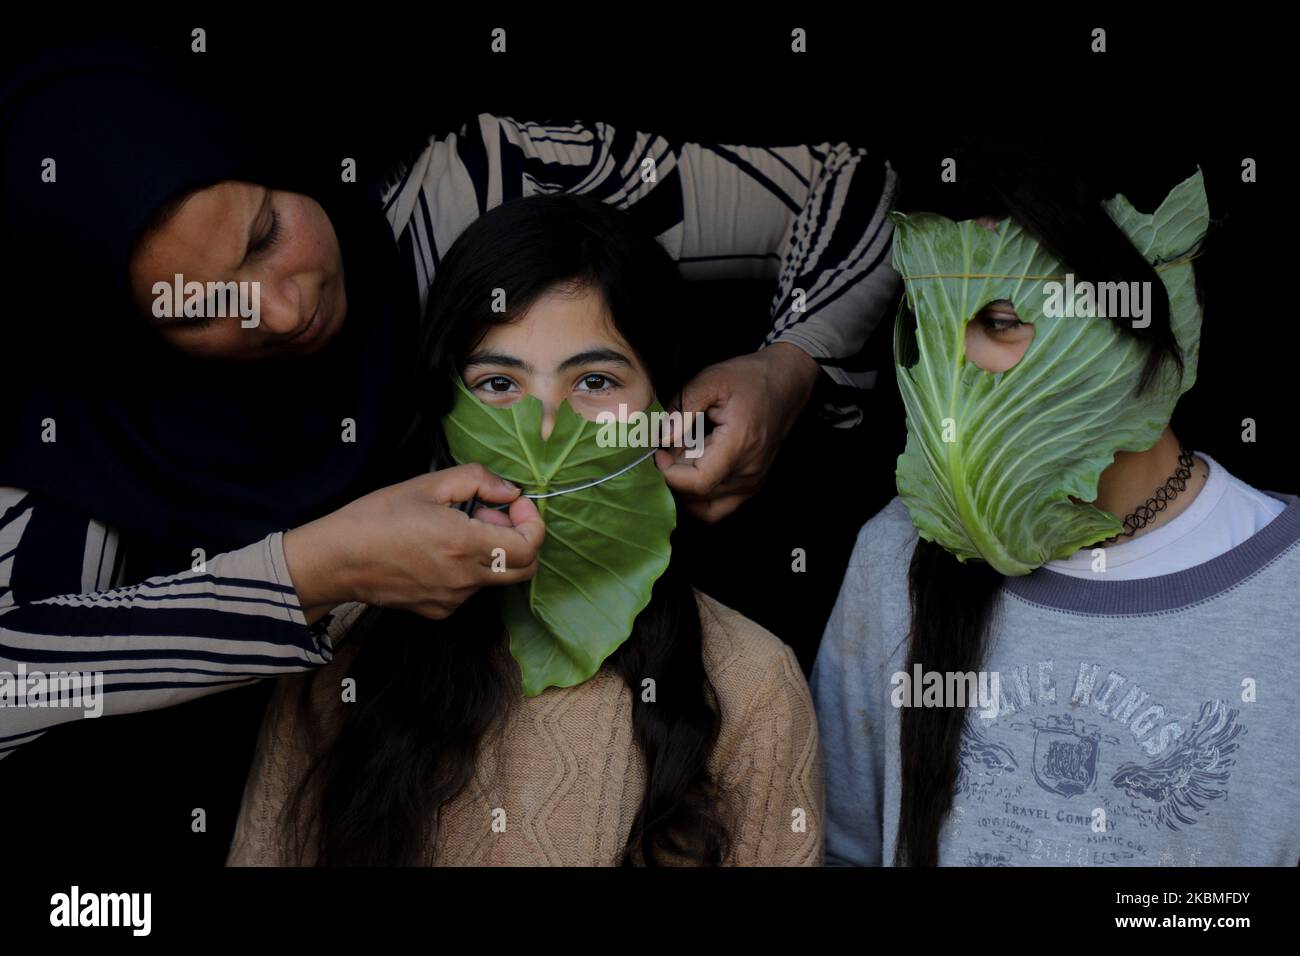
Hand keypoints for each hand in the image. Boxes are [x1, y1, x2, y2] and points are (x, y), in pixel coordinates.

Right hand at [283, 463, 545, 621]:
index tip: (516, 505)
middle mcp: (465, 578)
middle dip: (519, 538)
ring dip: (491, 550)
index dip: (533, 522)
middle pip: (524, 568)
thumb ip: (477, 481)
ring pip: (496, 576)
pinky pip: (470, 589)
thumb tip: (510, 492)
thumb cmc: (376, 518)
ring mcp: (453, 599)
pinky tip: (438, 551)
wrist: (336, 560)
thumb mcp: (427, 485)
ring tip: (455, 527)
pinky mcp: (438, 610)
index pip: (529, 547)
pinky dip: (468, 568)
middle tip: (489, 514)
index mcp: (465, 544)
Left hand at [655, 342, 819, 522]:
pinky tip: (694, 470)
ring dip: (685, 488)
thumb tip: (663, 437)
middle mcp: (749, 471)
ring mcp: (753, 482)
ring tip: (682, 460)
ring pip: (705, 507)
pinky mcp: (752, 485)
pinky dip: (699, 496)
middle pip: (698, 496)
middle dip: (674, 477)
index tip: (660, 452)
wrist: (786, 383)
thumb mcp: (711, 379)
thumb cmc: (750, 378)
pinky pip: (718, 507)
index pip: (698, 482)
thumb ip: (684, 408)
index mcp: (739, 444)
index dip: (670, 473)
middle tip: (668, 450)